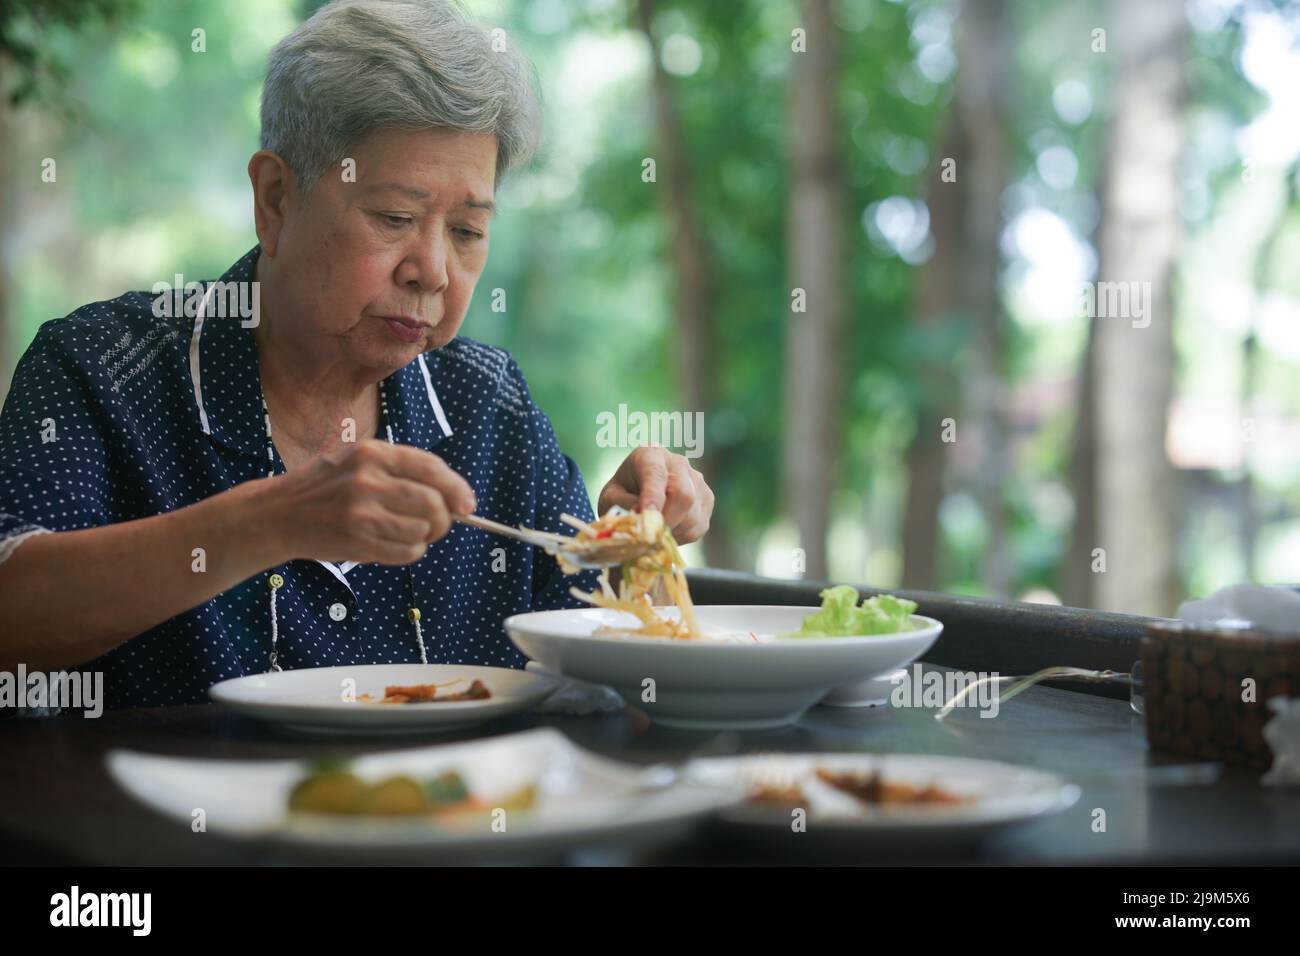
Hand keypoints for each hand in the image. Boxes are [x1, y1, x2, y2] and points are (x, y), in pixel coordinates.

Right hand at [264, 439, 475, 564]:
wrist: (276, 514)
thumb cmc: (324, 487)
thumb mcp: (357, 460)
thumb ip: (400, 471)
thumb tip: (454, 495)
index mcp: (372, 453)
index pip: (431, 468)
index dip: (457, 488)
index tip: (468, 505)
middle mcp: (368, 480)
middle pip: (433, 503)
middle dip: (443, 519)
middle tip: (434, 524)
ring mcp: (361, 512)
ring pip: (422, 530)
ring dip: (423, 537)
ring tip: (405, 533)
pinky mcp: (357, 541)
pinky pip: (406, 553)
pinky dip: (408, 553)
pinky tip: (391, 545)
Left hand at [597, 446, 713, 543]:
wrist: (640, 487)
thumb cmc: (623, 490)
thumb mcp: (611, 496)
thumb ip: (621, 504)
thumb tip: (642, 517)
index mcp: (651, 455)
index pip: (656, 474)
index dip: (653, 498)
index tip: (647, 516)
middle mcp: (679, 463)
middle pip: (683, 495)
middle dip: (665, 521)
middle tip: (648, 536)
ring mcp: (698, 481)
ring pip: (692, 515)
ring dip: (671, 532)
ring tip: (653, 532)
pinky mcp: (707, 501)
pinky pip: (697, 527)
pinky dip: (680, 536)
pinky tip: (667, 530)